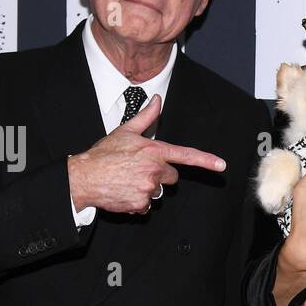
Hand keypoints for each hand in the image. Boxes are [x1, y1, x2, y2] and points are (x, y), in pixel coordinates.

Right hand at [67, 94, 226, 214]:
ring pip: (159, 191)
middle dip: (160, 174)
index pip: (186, 155)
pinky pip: (148, 205)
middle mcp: (154, 170)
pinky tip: (125, 191)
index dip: (206, 160)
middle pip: (172, 177)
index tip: (221, 165)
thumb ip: (146, 117)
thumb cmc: (103, 155)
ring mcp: (148, 188)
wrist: (84, 177)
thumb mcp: (125, 132)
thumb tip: (157, 100)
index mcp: (153, 151)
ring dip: (149, 188)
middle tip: (139, 169)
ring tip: (129, 180)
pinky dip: (139, 201)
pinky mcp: (141, 203)